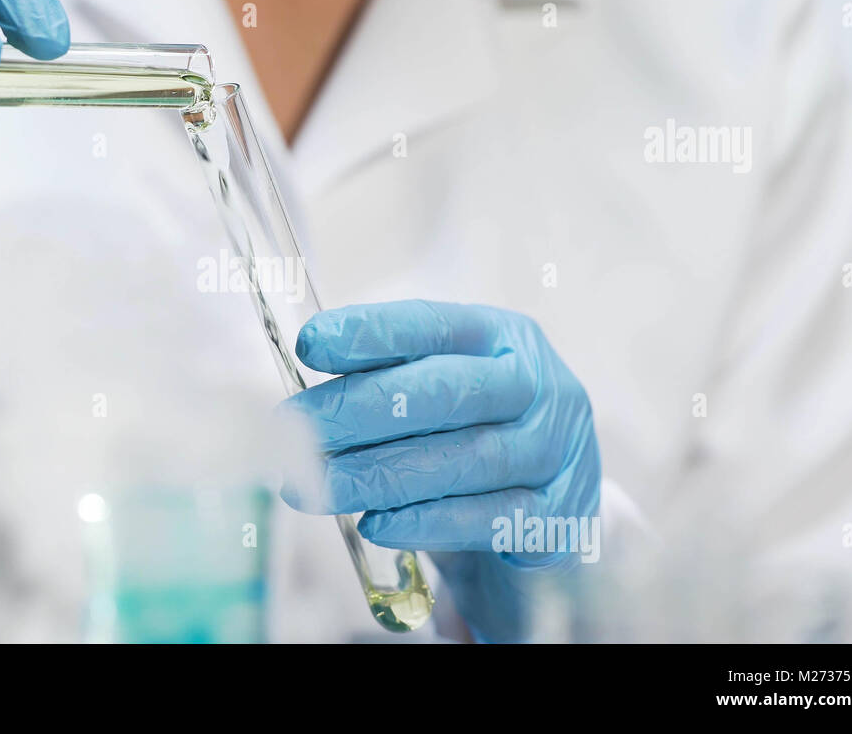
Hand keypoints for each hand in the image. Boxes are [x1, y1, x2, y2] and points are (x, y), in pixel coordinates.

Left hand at [280, 300, 600, 641]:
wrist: (542, 509)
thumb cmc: (469, 435)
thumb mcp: (438, 395)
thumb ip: (386, 381)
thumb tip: (304, 400)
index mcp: (502, 337)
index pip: (434, 325)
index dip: (371, 333)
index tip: (310, 344)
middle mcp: (537, 385)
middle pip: (445, 391)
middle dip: (359, 409)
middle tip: (294, 430)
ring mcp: (555, 450)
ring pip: (462, 459)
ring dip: (378, 474)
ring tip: (315, 485)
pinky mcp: (557, 515)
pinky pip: (484, 518)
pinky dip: (424, 521)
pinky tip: (375, 525)